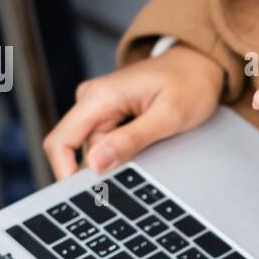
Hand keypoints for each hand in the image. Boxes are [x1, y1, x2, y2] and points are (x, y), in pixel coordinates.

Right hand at [43, 44, 223, 178]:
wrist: (198, 64)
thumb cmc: (189, 84)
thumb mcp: (168, 116)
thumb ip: (131, 140)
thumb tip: (96, 164)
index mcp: (99, 96)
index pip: (60, 141)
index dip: (65, 173)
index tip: (88, 194)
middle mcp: (91, 100)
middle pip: (82, 151)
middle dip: (108, 166)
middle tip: (146, 163)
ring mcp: (98, 107)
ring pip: (96, 150)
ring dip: (121, 157)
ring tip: (154, 142)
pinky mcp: (107, 114)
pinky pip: (106, 143)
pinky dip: (124, 150)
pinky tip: (147, 141)